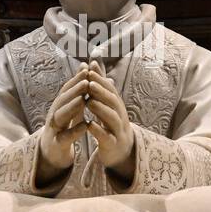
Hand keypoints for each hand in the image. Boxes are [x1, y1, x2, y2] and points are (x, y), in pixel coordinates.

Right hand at [36, 64, 90, 184]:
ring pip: (60, 116)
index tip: (87, 69)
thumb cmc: (63, 128)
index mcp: (59, 106)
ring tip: (84, 100)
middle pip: (62, 100)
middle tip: (87, 81)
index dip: (76, 80)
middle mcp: (54, 115)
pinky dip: (74, 131)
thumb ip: (79, 90)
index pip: (67, 90)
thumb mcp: (71, 108)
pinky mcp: (56, 144)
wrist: (52, 153)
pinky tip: (85, 125)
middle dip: (74, 90)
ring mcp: (53, 130)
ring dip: (72, 107)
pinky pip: (65, 137)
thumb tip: (86, 66)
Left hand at [83, 64, 134, 179]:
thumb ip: (100, 83)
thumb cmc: (111, 124)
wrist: (121, 150)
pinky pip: (107, 137)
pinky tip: (89, 125)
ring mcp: (118, 130)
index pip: (110, 89)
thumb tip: (94, 61)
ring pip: (112, 118)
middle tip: (89, 83)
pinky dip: (99, 131)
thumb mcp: (106, 103)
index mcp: (116, 105)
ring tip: (89, 102)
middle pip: (113, 101)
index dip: (101, 79)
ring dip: (101, 109)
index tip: (89, 70)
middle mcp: (120, 115)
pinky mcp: (113, 144)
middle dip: (101, 91)